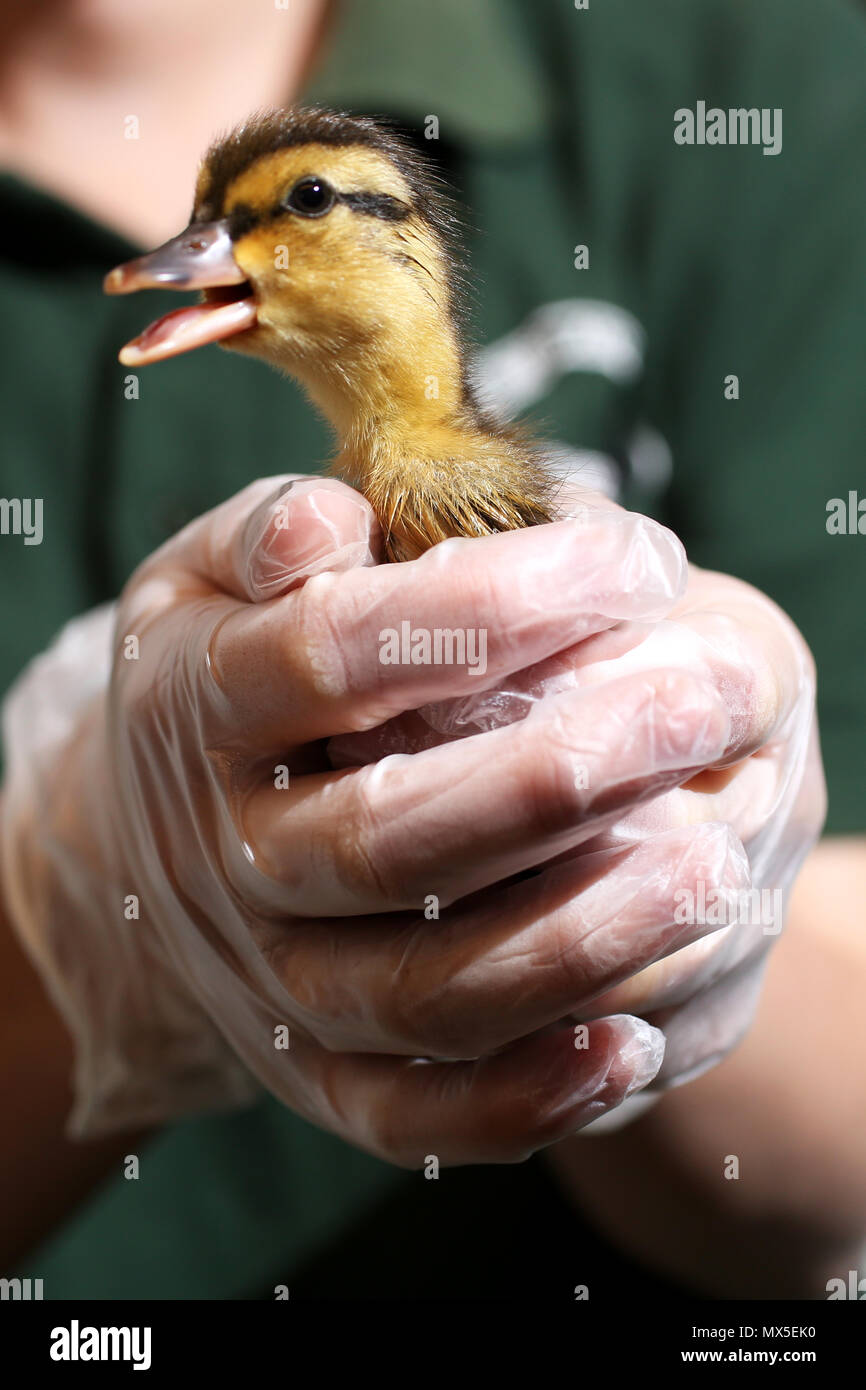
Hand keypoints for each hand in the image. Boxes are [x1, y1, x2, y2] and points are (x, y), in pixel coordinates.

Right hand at [1, 478, 744, 1162]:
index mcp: (199, 707)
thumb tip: (326, 526)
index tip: (630, 564)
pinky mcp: (314, 1071)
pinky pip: (407, 1115)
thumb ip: (272, 533)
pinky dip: (519, 1100)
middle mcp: (228, 858)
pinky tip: (633, 1049)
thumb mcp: (212, 576)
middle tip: (697, 711)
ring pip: (419, 992)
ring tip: (713, 871)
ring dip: (572, 941)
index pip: (330, 657)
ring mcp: (270, 978)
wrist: (152, 839)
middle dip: (552, 779)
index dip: (487, 609)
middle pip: (384, 841)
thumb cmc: (229, 667)